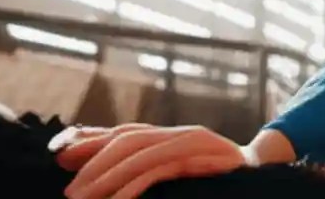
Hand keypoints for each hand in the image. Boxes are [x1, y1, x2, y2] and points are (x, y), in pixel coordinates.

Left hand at [49, 122, 248, 198]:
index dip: (89, 139)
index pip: (126, 132)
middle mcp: (184, 133)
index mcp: (174, 137)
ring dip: (105, 176)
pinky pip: (160, 168)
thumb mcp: (177, 176)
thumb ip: (145, 171)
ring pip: (140, 151)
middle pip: (129, 138)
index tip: (56, 153)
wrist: (268, 182)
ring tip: (81, 198)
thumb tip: (101, 166)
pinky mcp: (204, 158)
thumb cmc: (220, 186)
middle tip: (68, 191)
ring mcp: (196, 143)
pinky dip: (133, 185)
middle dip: (92, 161)